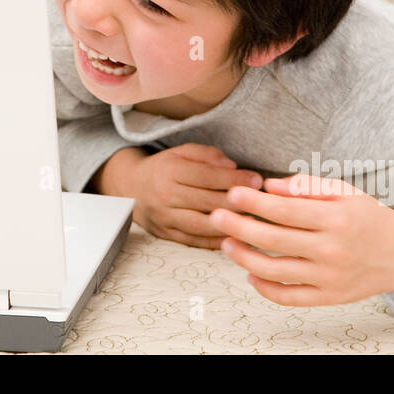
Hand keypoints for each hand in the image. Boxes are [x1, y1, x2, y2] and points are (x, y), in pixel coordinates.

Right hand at [94, 144, 264, 247]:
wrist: (132, 187)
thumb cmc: (164, 168)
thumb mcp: (182, 152)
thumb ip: (208, 155)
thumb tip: (232, 167)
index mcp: (170, 170)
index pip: (208, 176)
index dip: (234, 179)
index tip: (256, 180)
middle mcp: (166, 195)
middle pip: (207, 202)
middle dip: (238, 202)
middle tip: (261, 201)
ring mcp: (165, 217)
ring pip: (202, 225)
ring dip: (230, 225)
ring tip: (252, 221)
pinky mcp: (166, 234)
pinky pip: (194, 241)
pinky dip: (215, 241)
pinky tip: (234, 237)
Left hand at [210, 173, 393, 306]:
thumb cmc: (367, 217)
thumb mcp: (344, 191)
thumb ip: (306, 186)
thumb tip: (269, 186)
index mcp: (336, 218)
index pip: (285, 211)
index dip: (254, 202)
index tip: (232, 193)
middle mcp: (332, 249)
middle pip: (274, 239)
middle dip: (239, 227)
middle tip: (216, 216)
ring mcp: (330, 277)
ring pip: (275, 270)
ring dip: (244, 257)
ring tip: (226, 243)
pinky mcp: (329, 297)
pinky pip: (289, 296)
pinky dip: (265, 288)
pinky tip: (249, 275)